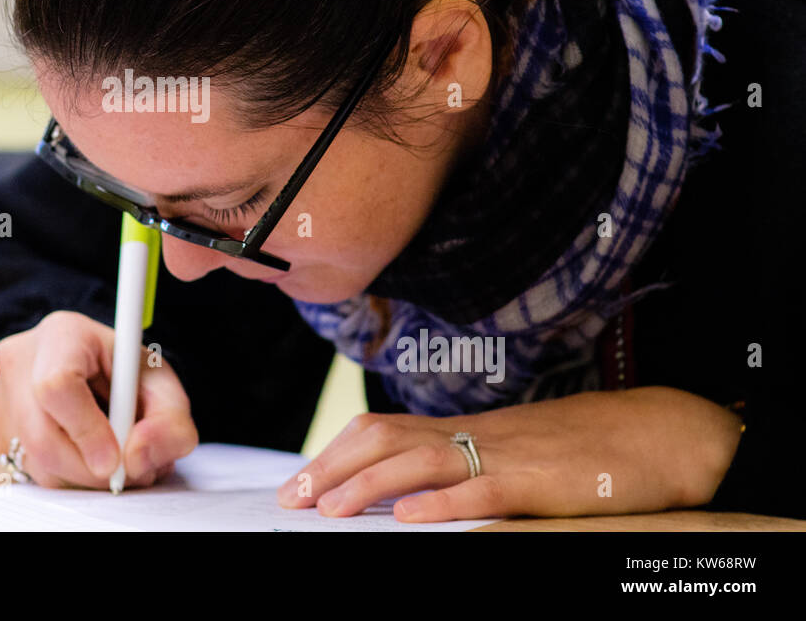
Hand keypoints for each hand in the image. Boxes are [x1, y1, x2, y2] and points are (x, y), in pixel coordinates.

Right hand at [0, 309, 197, 488]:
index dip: (87, 431)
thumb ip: (171, 423)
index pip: (57, 386)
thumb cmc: (130, 376)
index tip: (116, 459)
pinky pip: (29, 473)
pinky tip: (86, 457)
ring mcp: (0, 399)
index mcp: (62, 334)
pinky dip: (65, 478)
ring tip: (112, 457)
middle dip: (92, 469)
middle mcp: (18, 361)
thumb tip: (136, 460)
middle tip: (126, 473)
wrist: (99, 373)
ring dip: (82, 478)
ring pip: (36, 463)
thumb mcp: (164, 389)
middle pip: (42, 436)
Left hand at [277, 386, 743, 520]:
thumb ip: (461, 467)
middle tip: (292, 498)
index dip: (334, 454)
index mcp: (463, 429)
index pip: (382, 430)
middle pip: (386, 438)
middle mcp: (473, 434)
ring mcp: (505, 454)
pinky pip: (485, 490)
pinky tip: (411, 518)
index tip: (297, 483)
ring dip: (370, 485)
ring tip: (330, 507)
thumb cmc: (580, 449)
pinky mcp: (541, 481)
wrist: (655, 431)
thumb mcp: (509, 453)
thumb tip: (407, 493)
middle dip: (333, 467)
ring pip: (423, 460)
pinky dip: (445, 504)